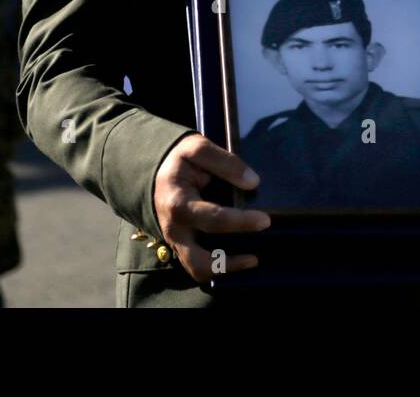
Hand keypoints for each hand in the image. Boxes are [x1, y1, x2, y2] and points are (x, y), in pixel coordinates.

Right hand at [153, 134, 269, 282]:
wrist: (154, 171)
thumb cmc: (179, 160)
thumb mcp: (197, 148)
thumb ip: (225, 162)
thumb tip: (252, 182)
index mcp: (179, 204)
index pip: (214, 219)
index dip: (241, 222)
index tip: (265, 220)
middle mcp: (175, 229)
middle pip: (200, 261)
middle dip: (229, 263)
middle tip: (255, 257)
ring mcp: (176, 241)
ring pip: (197, 270)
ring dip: (224, 269)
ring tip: (250, 260)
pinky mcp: (181, 245)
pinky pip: (198, 265)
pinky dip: (218, 266)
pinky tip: (238, 257)